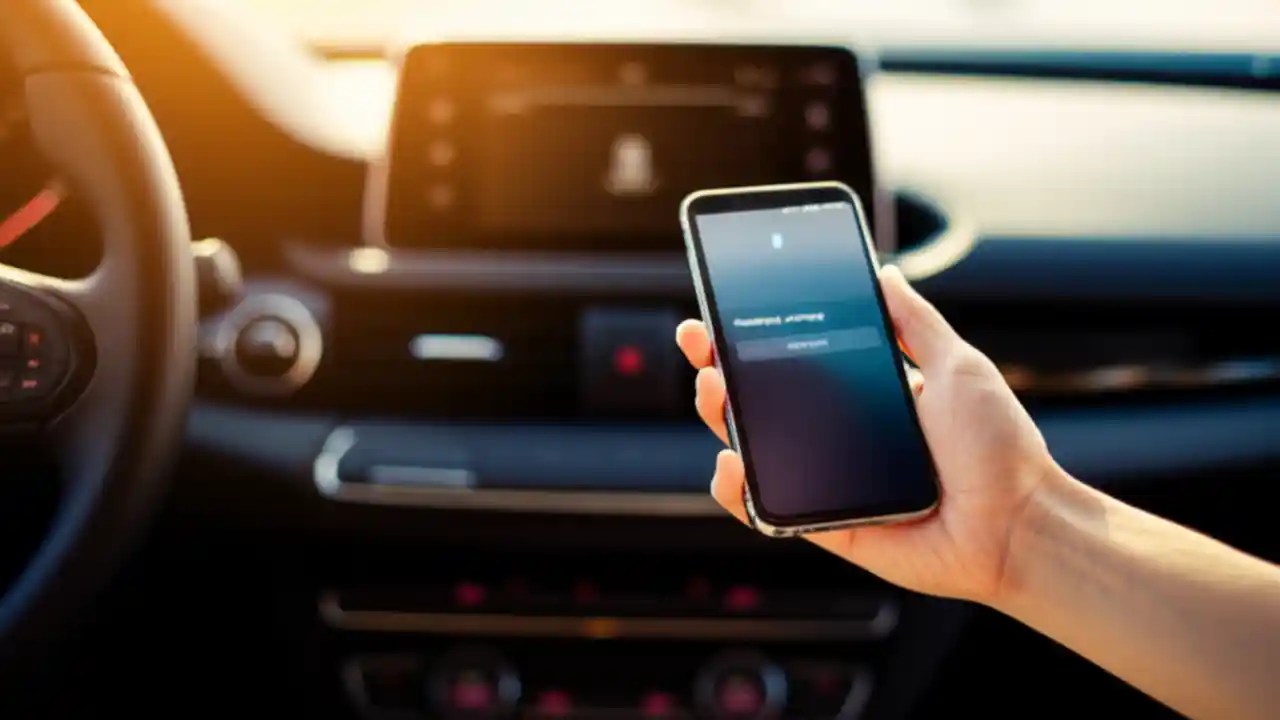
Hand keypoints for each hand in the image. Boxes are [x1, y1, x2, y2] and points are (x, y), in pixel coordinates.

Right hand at [675, 265, 1060, 604]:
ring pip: (754, 449)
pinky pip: (767, 509)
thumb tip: (882, 271)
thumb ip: (914, 322)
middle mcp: (839, 437)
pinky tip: (729, 463)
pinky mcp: (826, 525)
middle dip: (720, 368)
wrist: (1019, 525)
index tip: (723, 309)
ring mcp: (828, 481)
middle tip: (700, 342)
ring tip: (712, 388)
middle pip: (762, 401)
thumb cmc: (999, 447)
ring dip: (721, 417)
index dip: (754, 336)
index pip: (795, 359)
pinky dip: (737, 491)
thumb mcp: (958, 365)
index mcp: (866, 396)